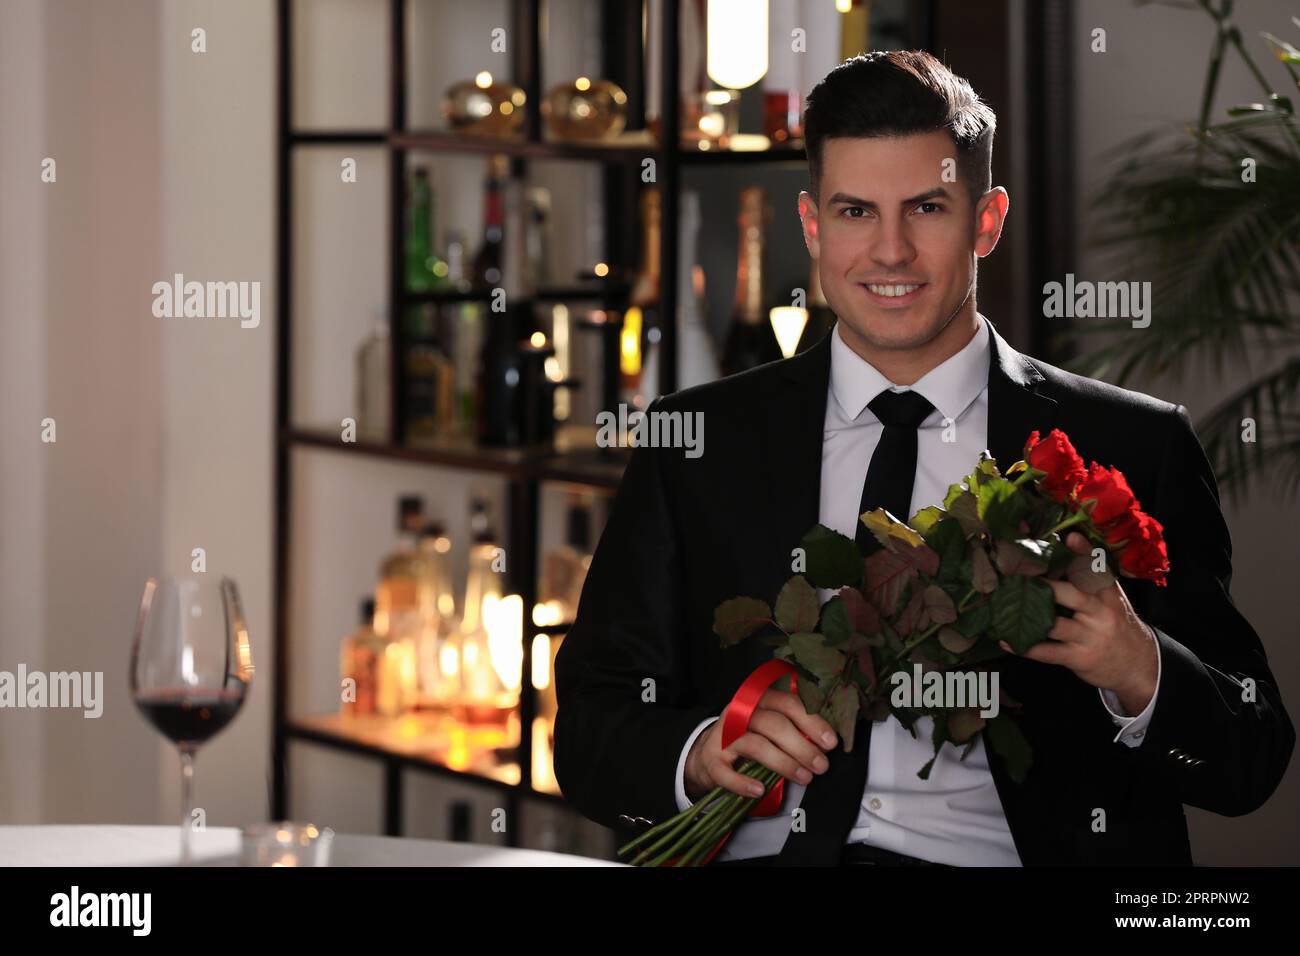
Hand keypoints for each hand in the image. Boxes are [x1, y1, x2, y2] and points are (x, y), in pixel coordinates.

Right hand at [683, 689, 837, 803]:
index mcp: (759, 700)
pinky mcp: (711, 759)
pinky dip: (743, 782)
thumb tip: (825, 741)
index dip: (811, 722)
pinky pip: (726, 772)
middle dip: (802, 746)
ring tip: (804, 777)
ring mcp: (723, 735)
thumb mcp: (770, 726)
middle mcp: (740, 713)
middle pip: (774, 724)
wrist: (710, 752)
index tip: (830, 742)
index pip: (788, 703)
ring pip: (756, 745)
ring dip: (783, 763)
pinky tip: (759, 790)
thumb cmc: (749, 738)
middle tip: (821, 765)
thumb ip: (794, 728)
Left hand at [998, 531, 1157, 714]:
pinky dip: (1026, 647)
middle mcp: (1101, 613)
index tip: (1070, 538)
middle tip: (1017, 576)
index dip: (1084, 553)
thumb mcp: (1111, 601)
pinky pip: (1049, 652)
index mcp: (1109, 595)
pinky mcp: (1080, 658)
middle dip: (1044, 585)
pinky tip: (1007, 641)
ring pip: (1056, 624)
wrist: (1138, 665)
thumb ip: (1089, 582)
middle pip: (1072, 594)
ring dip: (1029, 617)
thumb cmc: (1114, 624)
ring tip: (1003, 608)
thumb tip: (1058, 552)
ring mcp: (1090, 636)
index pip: (1098, 571)